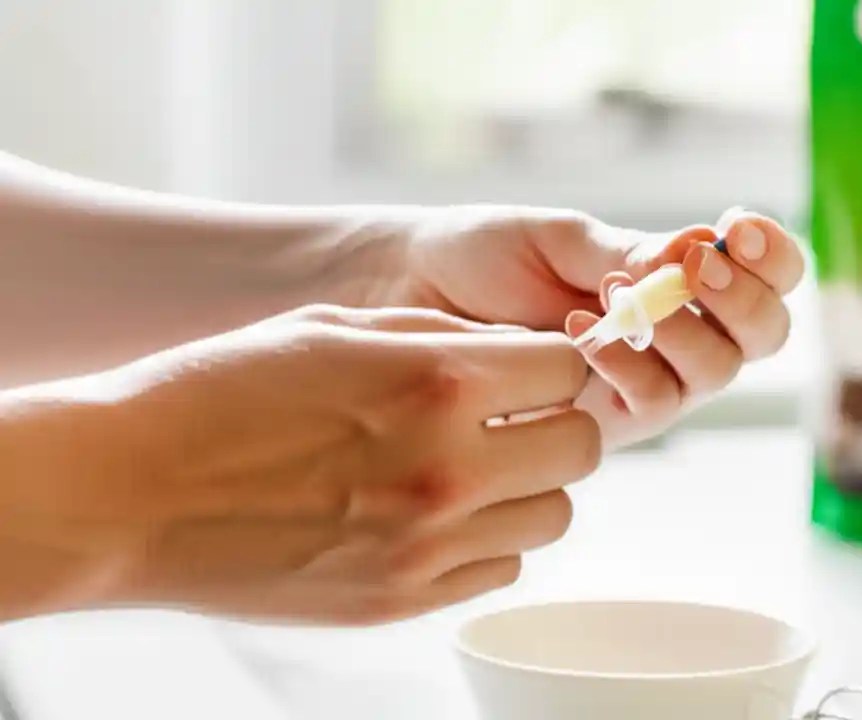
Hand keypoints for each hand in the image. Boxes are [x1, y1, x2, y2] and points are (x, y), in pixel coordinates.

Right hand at [0, 305, 597, 624]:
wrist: (133, 491)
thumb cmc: (224, 392)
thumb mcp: (337, 329)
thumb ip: (442, 339)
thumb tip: (516, 352)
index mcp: (439, 383)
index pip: (569, 369)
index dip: (552, 364)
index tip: (526, 369)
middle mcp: (452, 468)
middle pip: (580, 448)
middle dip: (551, 423)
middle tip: (509, 418)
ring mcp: (430, 545)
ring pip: (552, 516)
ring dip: (526, 486)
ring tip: (471, 470)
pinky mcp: (402, 599)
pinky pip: (500, 568)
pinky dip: (487, 540)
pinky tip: (437, 516)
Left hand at [368, 206, 805, 447]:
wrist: (409, 290)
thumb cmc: (485, 255)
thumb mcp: (564, 240)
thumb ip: (633, 253)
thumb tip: (704, 249)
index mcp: (677, 282)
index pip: (766, 279)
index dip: (774, 258)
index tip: (739, 226)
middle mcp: (675, 338)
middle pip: (761, 335)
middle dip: (743, 299)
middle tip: (696, 267)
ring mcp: (644, 383)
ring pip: (715, 372)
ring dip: (682, 328)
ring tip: (618, 292)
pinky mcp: (601, 422)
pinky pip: (651, 403)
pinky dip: (626, 363)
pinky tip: (578, 331)